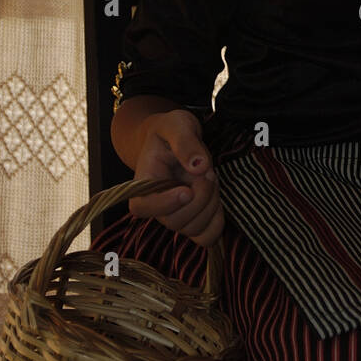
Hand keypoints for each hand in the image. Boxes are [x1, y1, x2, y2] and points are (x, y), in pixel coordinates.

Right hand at [129, 109, 224, 246]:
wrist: (174, 141)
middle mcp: (156, 205)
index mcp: (143, 183)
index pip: (143, 208)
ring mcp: (175, 216)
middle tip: (207, 173)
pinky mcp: (193, 222)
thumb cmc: (170, 131)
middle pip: (175, 222)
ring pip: (194, 230)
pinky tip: (216, 197)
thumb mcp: (176, 124)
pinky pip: (207, 237)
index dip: (165, 204)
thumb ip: (185, 141)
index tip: (187, 189)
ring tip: (209, 179)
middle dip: (200, 196)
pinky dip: (218, 220)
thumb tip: (198, 166)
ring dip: (211, 204)